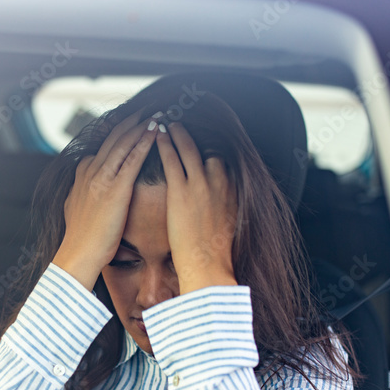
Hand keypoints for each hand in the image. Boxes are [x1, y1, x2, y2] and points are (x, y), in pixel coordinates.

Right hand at [52, 111, 159, 289]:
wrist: (78, 254)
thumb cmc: (82, 238)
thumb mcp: (76, 207)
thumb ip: (84, 191)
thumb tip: (88, 186)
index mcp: (83, 173)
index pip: (104, 146)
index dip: (119, 133)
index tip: (133, 123)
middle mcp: (91, 170)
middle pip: (114, 138)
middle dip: (132, 121)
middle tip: (148, 110)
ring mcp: (102, 177)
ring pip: (124, 143)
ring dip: (141, 126)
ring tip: (156, 115)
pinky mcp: (115, 188)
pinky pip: (133, 158)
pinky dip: (144, 142)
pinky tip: (155, 132)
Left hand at [156, 121, 237, 294]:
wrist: (208, 265)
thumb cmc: (215, 254)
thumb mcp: (228, 226)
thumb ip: (224, 209)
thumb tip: (218, 210)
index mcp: (232, 191)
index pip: (222, 163)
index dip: (210, 154)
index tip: (202, 148)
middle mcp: (219, 183)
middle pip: (207, 151)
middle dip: (193, 139)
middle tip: (184, 126)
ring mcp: (200, 184)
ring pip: (189, 150)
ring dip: (178, 134)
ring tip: (169, 124)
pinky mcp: (182, 190)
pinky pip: (173, 159)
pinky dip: (165, 144)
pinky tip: (157, 136)